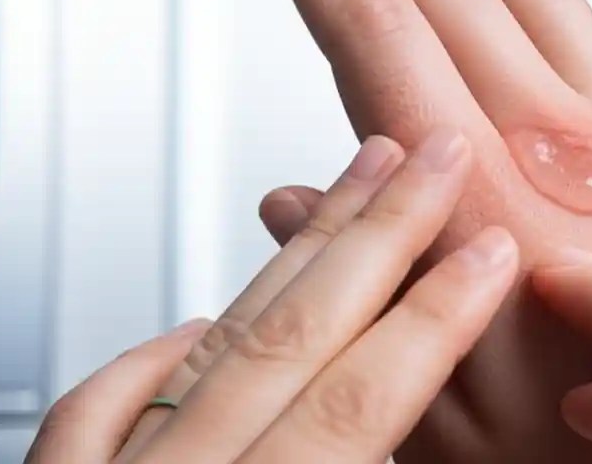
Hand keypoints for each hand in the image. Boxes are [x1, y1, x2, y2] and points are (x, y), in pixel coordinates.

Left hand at [27, 130, 519, 462]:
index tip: (490, 250)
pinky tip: (199, 318)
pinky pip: (101, 406)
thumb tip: (438, 436)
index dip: (437, 318)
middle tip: (431, 154)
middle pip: (292, 338)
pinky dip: (161, 352)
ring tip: (353, 182)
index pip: (361, 401)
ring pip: (210, 346)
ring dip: (294, 258)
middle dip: (376, 235)